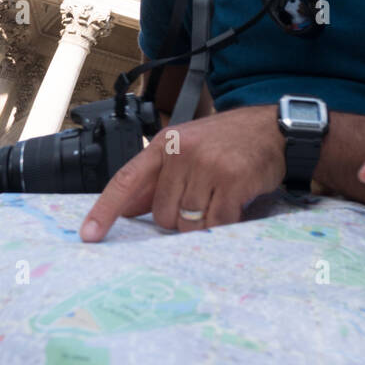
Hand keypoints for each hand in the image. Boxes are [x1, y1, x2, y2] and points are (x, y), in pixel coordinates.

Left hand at [80, 104, 283, 241]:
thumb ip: (159, 178)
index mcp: (165, 143)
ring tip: (220, 200)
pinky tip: (235, 203)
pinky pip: (216, 223)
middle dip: (179, 218)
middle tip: (203, 200)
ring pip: (187, 222)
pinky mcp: (232, 179)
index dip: (106, 210)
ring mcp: (208, 165)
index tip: (90, 235)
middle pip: (161, 214)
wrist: (274, 128)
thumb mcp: (189, 149)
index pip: (126, 180)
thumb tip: (129, 209)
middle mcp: (182, 151)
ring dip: (203, 222)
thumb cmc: (230, 141)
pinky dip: (225, 222)